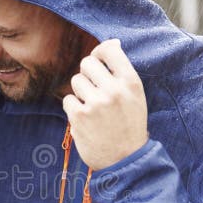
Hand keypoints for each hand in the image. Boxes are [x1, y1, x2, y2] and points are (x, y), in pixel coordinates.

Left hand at [62, 40, 147, 169]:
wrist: (125, 160)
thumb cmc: (130, 125)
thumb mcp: (135, 96)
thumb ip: (122, 72)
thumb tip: (111, 43)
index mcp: (130, 82)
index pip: (109, 49)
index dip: (99, 52)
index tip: (98, 61)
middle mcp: (113, 90)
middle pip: (87, 63)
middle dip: (87, 74)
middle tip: (94, 90)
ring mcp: (96, 103)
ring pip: (76, 81)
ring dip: (80, 93)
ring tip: (93, 108)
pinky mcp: (80, 116)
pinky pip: (67, 100)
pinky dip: (73, 109)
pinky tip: (85, 119)